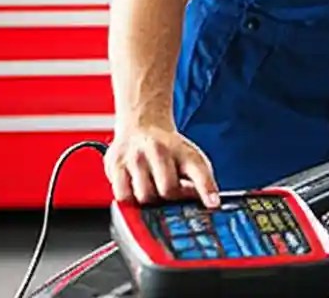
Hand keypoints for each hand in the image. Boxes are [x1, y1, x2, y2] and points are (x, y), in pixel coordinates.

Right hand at [104, 122, 220, 207]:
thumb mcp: (191, 160)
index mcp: (184, 152)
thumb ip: (201, 182)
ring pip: (144, 196)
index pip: (199, 170)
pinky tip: (135, 188)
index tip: (213, 204)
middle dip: (170, 199)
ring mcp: (136, 156)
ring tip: (152, 187)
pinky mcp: (115, 164)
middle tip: (170, 192)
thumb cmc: (169, 149)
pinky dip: (129, 199)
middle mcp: (159, 150)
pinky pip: (122, 196)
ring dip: (149, 200)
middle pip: (168, 190)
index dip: (206, 189)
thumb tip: (207, 204)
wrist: (142, 123)